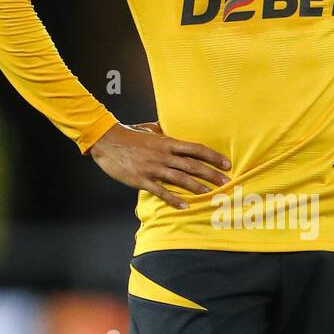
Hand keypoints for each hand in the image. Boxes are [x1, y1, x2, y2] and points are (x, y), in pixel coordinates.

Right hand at [89, 122, 229, 209]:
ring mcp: (153, 168)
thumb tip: (170, 127)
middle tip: (226, 182)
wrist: (107, 141)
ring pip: (180, 179)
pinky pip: (161, 191)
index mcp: (167, 142)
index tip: (226, 163)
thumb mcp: (148, 128)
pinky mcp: (142, 180)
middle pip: (193, 165)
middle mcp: (164, 155)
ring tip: (210, 194)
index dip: (213, 156)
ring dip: (197, 187)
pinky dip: (174, 200)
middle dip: (211, 174)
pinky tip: (185, 206)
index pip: (196, 149)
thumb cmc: (128, 134)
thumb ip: (162, 130)